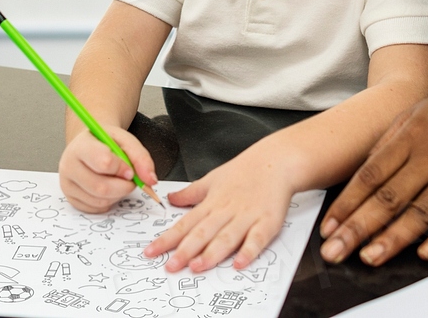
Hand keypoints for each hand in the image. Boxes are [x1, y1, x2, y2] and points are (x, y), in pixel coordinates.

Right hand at [59, 127, 156, 213]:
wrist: (90, 145)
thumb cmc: (106, 143)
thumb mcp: (125, 140)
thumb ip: (141, 157)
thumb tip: (150, 180)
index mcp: (81, 145)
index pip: (103, 162)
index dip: (122, 169)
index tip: (129, 169)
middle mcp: (68, 165)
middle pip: (101, 187)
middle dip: (123, 187)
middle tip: (130, 179)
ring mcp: (67, 183)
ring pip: (99, 200)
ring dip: (117, 195)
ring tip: (118, 181)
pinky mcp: (70, 198)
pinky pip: (95, 208)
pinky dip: (108, 202)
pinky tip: (108, 188)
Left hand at [144, 144, 294, 273]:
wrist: (276, 161)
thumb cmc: (244, 171)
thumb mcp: (212, 179)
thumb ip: (191, 193)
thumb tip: (170, 199)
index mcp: (212, 203)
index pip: (185, 223)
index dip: (167, 239)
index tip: (151, 252)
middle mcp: (226, 211)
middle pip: (203, 233)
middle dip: (185, 251)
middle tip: (170, 266)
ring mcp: (247, 217)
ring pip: (226, 237)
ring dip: (211, 253)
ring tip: (197, 267)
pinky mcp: (267, 222)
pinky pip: (257, 239)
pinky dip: (249, 251)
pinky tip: (240, 263)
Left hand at [319, 79, 427, 265]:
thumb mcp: (417, 112)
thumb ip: (390, 141)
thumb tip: (363, 170)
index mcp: (410, 135)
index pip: (370, 174)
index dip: (347, 203)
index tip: (328, 226)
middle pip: (389, 197)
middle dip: (358, 227)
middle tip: (335, 250)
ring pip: (421, 211)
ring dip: (393, 238)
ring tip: (369, 257)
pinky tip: (424, 253)